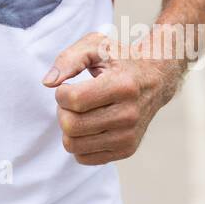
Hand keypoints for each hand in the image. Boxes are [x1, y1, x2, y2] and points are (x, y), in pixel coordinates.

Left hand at [42, 31, 183, 164]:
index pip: (74, 100)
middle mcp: (129, 115)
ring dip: (68, 127)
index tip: (69, 86)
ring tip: (79, 113)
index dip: (61, 92)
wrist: (156, 79)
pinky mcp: (127, 150)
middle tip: (72, 100)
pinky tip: (87, 126)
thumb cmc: (121, 59)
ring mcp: (129, 136)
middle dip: (62, 110)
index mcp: (123, 86)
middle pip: (71, 125)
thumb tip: (48, 83)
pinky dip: (78, 142)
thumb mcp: (96, 46)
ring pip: (74, 145)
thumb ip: (68, 59)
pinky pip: (84, 157)